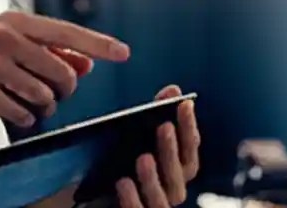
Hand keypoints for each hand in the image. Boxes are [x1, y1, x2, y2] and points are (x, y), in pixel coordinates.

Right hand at [0, 11, 129, 126]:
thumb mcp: (7, 45)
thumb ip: (47, 52)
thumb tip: (85, 63)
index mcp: (15, 22)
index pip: (67, 33)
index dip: (98, 44)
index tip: (123, 52)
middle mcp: (4, 37)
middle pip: (62, 73)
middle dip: (61, 91)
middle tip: (45, 92)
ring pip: (43, 96)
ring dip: (39, 107)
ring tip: (21, 99)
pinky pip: (20, 113)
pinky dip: (21, 118)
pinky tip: (10, 110)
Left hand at [113, 86, 199, 206]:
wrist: (95, 196)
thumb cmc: (121, 164)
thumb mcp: (135, 139)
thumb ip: (153, 117)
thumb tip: (172, 91)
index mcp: (176, 168)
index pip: (190, 149)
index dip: (188, 127)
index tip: (184, 103)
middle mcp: (172, 190)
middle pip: (180, 172)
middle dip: (172, 148)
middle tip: (164, 126)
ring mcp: (156, 206)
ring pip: (162, 197)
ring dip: (153, 176)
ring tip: (143, 157)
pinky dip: (132, 199)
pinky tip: (123, 182)